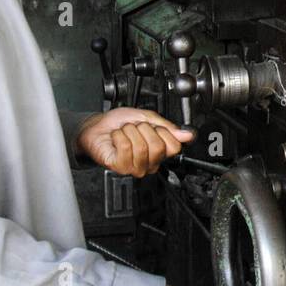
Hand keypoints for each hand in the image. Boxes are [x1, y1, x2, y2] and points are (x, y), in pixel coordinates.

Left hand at [77, 108, 194, 176]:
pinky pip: (126, 148)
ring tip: (124, 132)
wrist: (97, 126)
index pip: (174, 147)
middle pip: (158, 148)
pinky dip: (119, 136)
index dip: (163, 132)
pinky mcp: (120, 167)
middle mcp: (150, 162)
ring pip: (141, 148)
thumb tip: (187, 135)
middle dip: (144, 130)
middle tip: (135, 128)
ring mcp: (135, 167)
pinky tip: (116, 138)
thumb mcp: (148, 117)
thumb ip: (168, 126)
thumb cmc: (119, 122)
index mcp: (160, 151)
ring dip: (129, 132)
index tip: (152, 126)